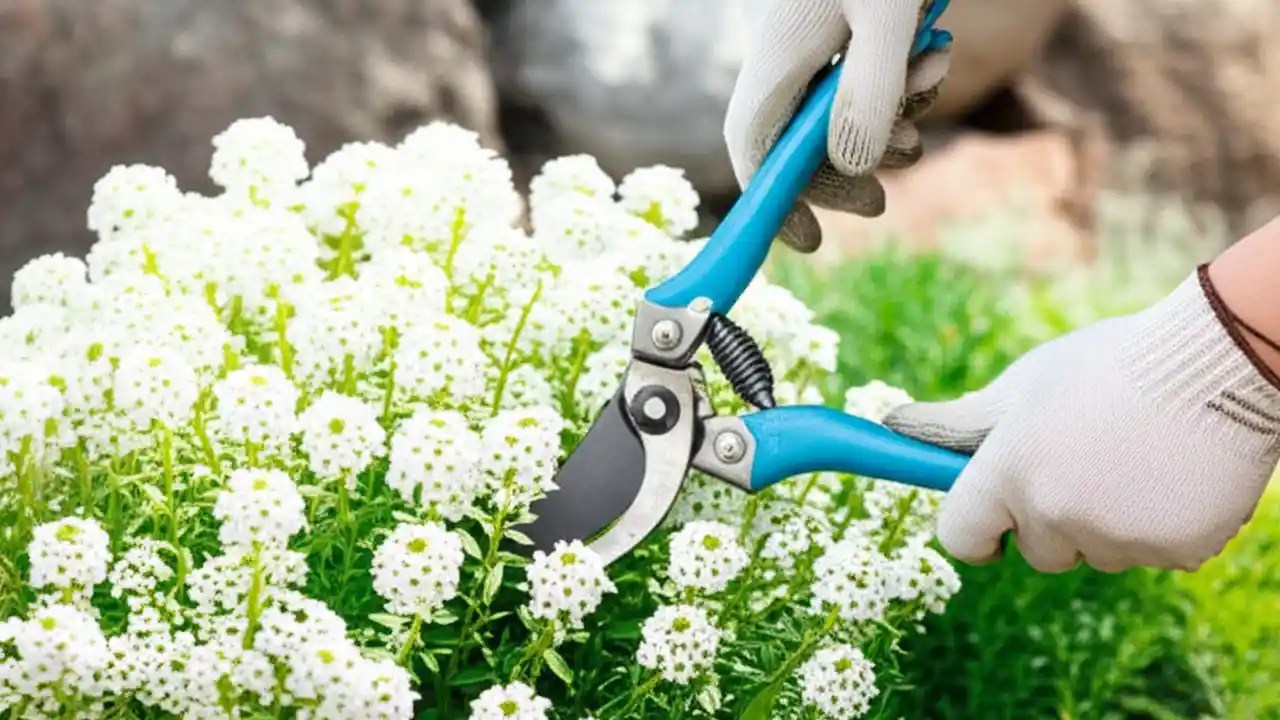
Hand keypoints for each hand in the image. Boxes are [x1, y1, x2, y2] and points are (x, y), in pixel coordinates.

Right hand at [723, 0, 951, 252]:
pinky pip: (854, 67)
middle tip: (889, 184)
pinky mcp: (831, 15)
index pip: (755, 146)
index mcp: (775, 53)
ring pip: (832, 102)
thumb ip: (869, 92)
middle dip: (849, 163)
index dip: (777, 201)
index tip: (810, 239)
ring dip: (888, 111)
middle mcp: (778, 47)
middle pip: (794, 133)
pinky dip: (894, 76)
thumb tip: (853, 166)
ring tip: (930, 77)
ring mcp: (803, 31)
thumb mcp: (889, 15)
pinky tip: (931, 53)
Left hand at [883, 268, 1279, 572]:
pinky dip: (1158, 523)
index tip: (990, 519)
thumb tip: (897, 423)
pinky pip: (1151, 552)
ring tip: (1134, 455)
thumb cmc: (1110, 363)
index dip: (973, 529)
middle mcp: (1056, 514)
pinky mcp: (1177, 551)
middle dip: (1049, 517)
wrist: (1218, 359)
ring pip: (1096, 550)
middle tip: (1083, 458)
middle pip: (1036, 549)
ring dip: (1105, 519)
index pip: (959, 536)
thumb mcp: (1027, 383)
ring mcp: (1119, 538)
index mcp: (1008, 472)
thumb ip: (963, 421)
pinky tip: (1172, 472)